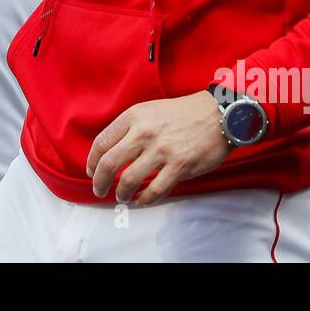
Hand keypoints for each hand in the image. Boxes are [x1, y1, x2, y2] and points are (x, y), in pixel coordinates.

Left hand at [86, 91, 230, 205]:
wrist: (218, 114)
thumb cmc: (182, 113)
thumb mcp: (149, 110)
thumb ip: (129, 127)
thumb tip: (110, 151)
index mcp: (134, 116)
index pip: (101, 142)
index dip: (92, 161)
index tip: (91, 171)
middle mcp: (144, 132)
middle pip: (109, 163)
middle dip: (99, 181)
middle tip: (99, 190)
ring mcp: (162, 150)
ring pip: (129, 180)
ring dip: (121, 193)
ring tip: (121, 197)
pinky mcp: (180, 166)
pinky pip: (155, 190)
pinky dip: (144, 200)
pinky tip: (141, 200)